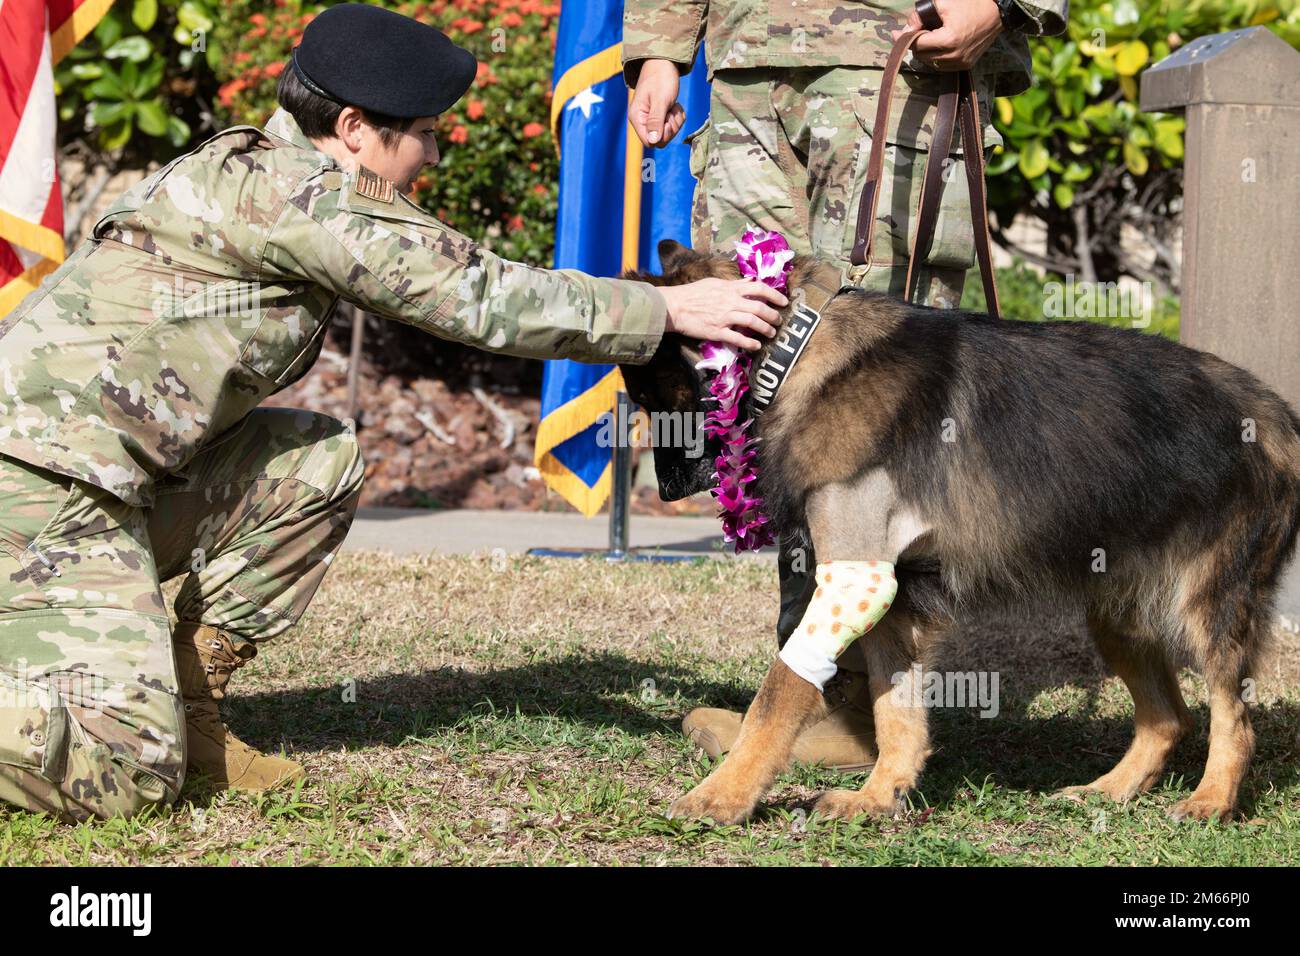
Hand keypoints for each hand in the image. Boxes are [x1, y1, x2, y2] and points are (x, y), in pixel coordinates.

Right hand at [629, 59, 686, 147]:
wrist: (663, 63)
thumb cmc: (660, 78)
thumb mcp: (660, 100)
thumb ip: (656, 121)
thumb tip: (653, 141)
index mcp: (637, 118)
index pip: (649, 141)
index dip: (662, 135)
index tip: (667, 120)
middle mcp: (642, 121)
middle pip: (660, 140)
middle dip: (670, 127)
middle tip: (671, 110)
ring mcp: (651, 118)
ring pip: (668, 133)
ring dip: (675, 121)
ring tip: (672, 105)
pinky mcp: (660, 116)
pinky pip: (672, 126)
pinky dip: (677, 117)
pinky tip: (674, 105)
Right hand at [660, 278, 786, 350]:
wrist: (674, 306)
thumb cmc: (692, 293)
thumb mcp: (714, 282)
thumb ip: (734, 284)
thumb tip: (750, 281)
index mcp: (730, 288)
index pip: (759, 288)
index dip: (774, 295)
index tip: (783, 301)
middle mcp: (730, 302)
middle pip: (759, 307)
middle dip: (773, 315)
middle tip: (778, 321)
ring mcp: (724, 318)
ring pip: (752, 322)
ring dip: (765, 329)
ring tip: (771, 333)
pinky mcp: (717, 332)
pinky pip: (738, 338)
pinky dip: (750, 343)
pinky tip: (757, 345)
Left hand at [893, 0, 1002, 70]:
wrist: (997, 11)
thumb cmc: (971, 3)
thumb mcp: (943, 3)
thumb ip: (919, 16)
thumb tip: (903, 31)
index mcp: (949, 40)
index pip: (918, 45)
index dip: (905, 38)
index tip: (894, 34)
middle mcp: (955, 56)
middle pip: (922, 56)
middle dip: (915, 45)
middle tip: (914, 32)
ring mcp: (961, 63)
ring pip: (931, 63)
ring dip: (925, 52)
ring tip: (927, 37)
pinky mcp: (966, 65)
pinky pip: (943, 66)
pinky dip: (936, 57)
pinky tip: (937, 45)